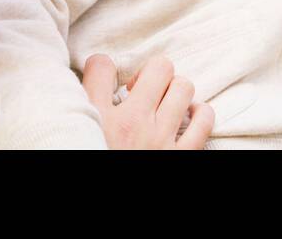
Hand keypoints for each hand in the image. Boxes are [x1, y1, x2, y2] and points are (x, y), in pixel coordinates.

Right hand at [81, 53, 214, 149]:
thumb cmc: (89, 152)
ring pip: (184, 87)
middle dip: (152, 74)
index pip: (103, 67)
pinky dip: (200, 113)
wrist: (103, 214)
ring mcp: (162, 139)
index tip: (107, 80)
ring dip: (176, 90)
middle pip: (159, 68)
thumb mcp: (77, 134)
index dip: (104, 67)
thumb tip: (93, 72)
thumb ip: (82, 104)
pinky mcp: (183, 156)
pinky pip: (204, 120)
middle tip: (140, 93)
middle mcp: (133, 124)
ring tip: (164, 105)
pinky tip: (187, 118)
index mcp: (99, 119)